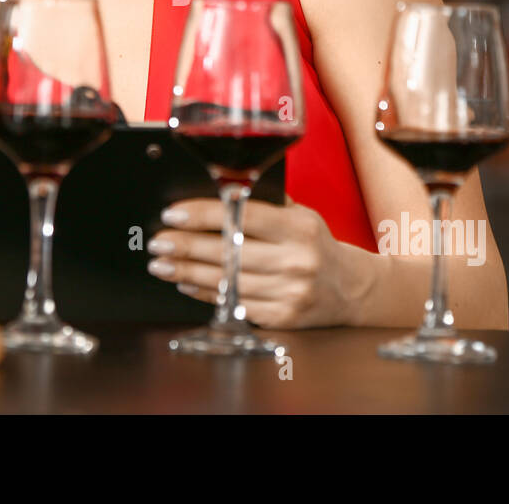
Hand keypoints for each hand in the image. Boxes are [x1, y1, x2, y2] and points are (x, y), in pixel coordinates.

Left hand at [146, 197, 352, 328]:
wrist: (349, 289)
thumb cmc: (314, 244)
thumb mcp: (300, 215)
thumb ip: (264, 203)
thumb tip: (215, 189)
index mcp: (299, 228)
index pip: (241, 216)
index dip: (202, 215)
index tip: (173, 214)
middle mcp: (296, 261)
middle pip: (227, 252)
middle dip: (185, 246)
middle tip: (158, 242)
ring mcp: (289, 293)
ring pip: (225, 282)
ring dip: (186, 273)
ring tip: (162, 264)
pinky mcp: (281, 318)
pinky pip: (233, 305)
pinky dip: (205, 294)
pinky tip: (186, 284)